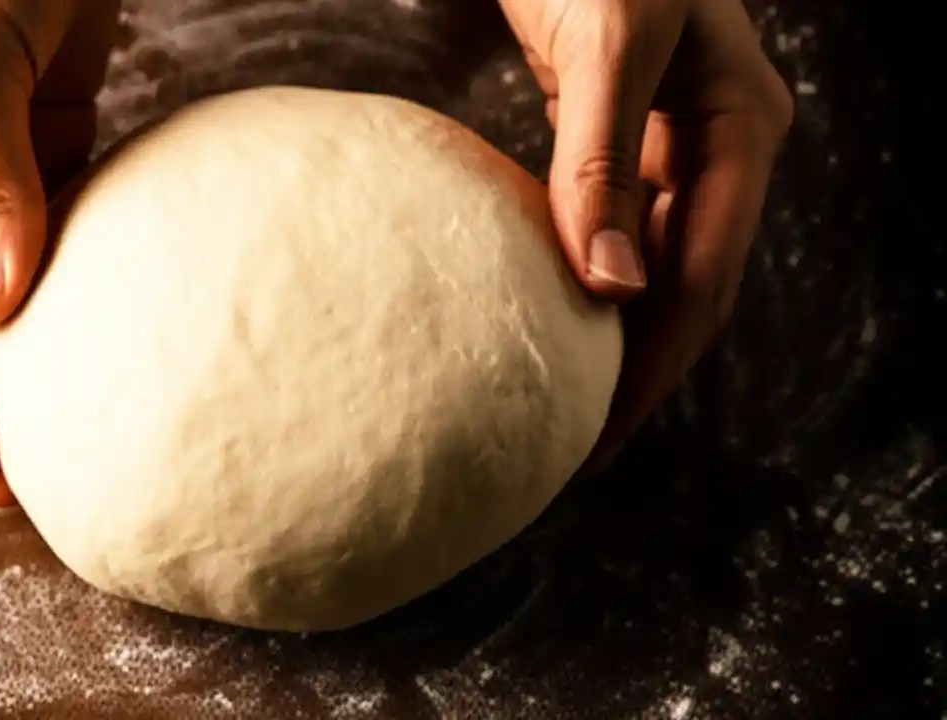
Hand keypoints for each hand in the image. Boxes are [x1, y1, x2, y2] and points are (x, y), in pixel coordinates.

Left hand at [499, 0, 793, 468]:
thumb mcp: (607, 50)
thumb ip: (602, 165)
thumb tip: (609, 289)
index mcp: (742, 129)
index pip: (706, 276)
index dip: (657, 360)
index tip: (605, 429)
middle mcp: (721, 143)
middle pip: (690, 281)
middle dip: (643, 364)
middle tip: (584, 440)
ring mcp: (677, 139)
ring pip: (656, 259)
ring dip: (619, 329)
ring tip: (571, 397)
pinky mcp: (625, 132)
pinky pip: (619, 224)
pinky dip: (593, 274)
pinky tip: (560, 313)